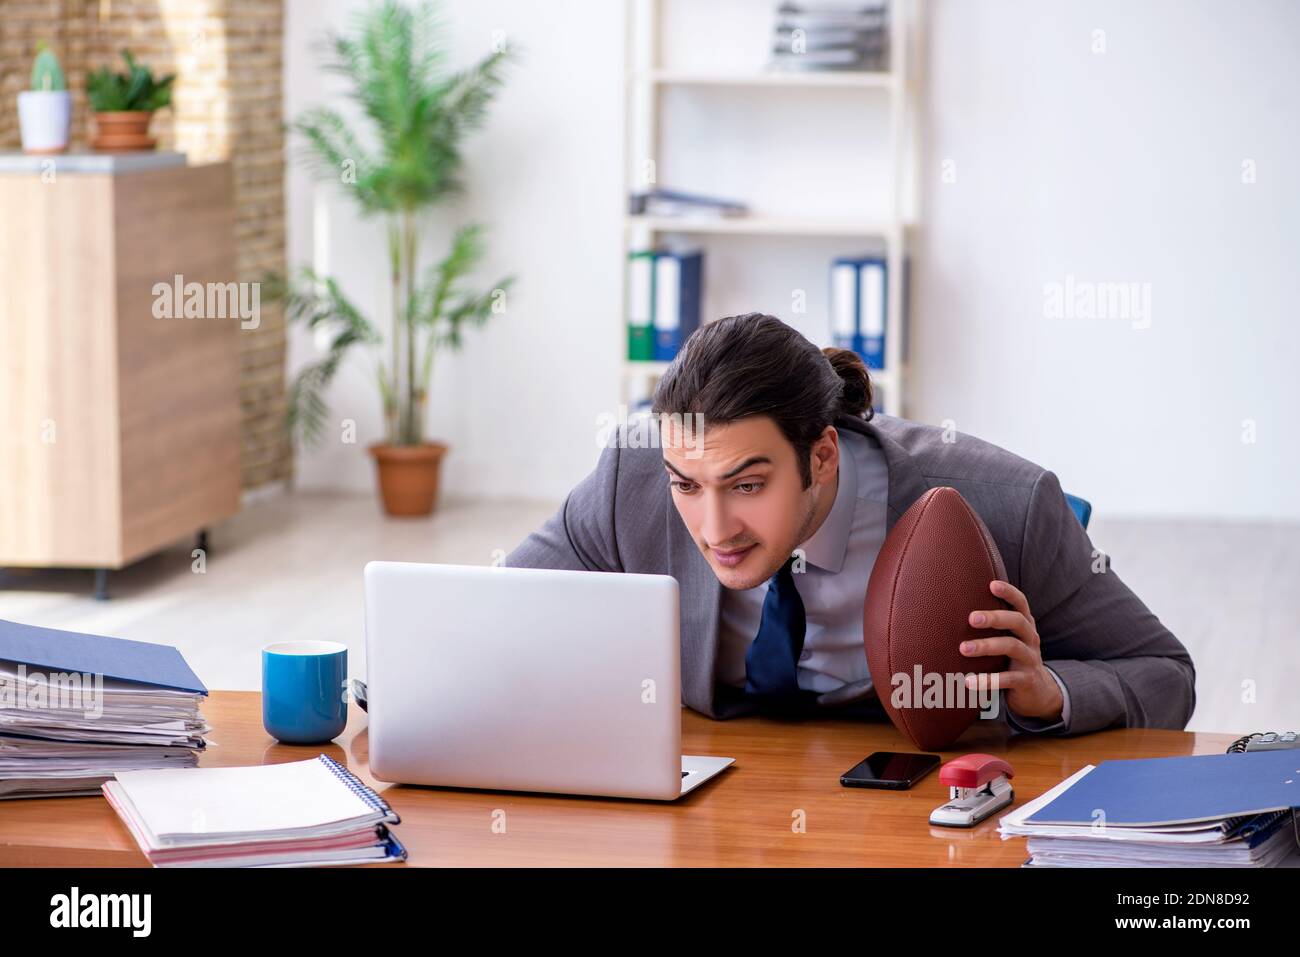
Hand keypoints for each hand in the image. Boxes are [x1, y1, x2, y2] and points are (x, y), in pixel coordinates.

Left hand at [960, 580, 1062, 721]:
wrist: (1039, 691)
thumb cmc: (1013, 658)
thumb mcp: (1009, 638)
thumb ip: (993, 625)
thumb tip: (952, 607)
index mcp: (1025, 625)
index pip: (1021, 603)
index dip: (1009, 592)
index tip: (992, 585)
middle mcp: (1030, 639)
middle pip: (1017, 622)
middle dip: (995, 618)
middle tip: (971, 618)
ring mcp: (1031, 659)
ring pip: (1012, 647)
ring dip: (987, 646)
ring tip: (963, 649)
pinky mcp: (1027, 680)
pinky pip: (1009, 679)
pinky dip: (989, 680)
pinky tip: (969, 682)